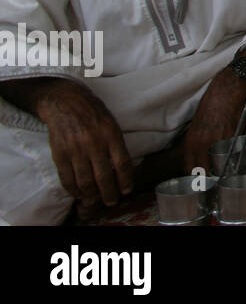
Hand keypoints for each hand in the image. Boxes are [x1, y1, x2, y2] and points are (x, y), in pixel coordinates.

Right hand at [33, 80, 132, 210]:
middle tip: (112, 201)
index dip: (126, 180)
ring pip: (85, 181)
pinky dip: (73, 190)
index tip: (127, 190)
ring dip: (92, 196)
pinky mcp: (60, 154)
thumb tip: (122, 168)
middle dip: (109, 194)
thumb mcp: (111, 123)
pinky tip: (79, 194)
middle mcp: (94, 143)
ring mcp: (75, 150)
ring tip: (96, 200)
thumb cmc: (93, 113)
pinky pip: (67, 178)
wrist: (65, 102)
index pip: (122, 163)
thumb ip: (116, 144)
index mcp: (111, 134)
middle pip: (104, 176)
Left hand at [180, 74, 245, 175]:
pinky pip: (231, 153)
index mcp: (191, 138)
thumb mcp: (199, 121)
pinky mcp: (232, 134)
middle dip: (207, 177)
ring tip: (224, 172)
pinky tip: (236, 160)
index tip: (200, 180)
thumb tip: (202, 151)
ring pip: (217, 164)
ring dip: (221, 170)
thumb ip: (199, 137)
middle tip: (213, 179)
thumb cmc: (214, 100)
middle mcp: (201, 141)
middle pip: (202, 169)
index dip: (194, 176)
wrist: (229, 85)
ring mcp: (217, 139)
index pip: (189, 166)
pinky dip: (233, 159)